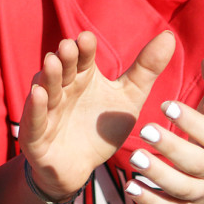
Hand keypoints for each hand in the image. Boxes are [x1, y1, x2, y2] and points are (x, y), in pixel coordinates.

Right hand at [20, 31, 174, 198]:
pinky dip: (36, 106)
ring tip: (52, 62)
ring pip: (47, 89)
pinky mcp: (35, 133)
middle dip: (65, 58)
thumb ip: (147, 68)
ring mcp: (47, 110)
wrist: (78, 167)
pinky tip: (40, 94)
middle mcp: (62, 89)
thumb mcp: (129, 98)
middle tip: (69, 46)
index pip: (82, 59)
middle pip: (63, 69)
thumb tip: (169, 35)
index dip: (83, 49)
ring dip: (48, 76)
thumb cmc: (100, 127)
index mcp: (82, 78)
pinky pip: (35, 118)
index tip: (87, 39)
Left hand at [124, 56, 203, 203]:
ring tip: (134, 158)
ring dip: (158, 175)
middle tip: (144, 130)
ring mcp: (202, 191)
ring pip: (182, 188)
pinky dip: (150, 201)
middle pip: (197, 163)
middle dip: (172, 148)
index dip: (191, 121)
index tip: (165, 105)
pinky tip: (131, 187)